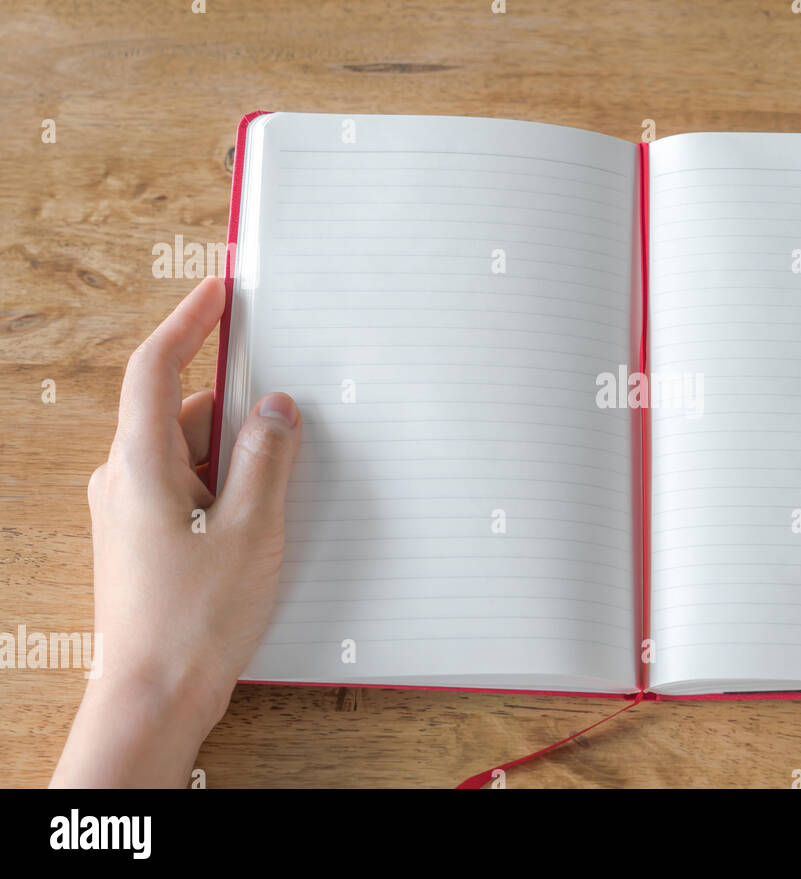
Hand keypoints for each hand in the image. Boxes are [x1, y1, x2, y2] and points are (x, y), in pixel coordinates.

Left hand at [51, 277, 301, 787]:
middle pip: (180, 411)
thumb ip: (268, 459)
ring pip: (187, 453)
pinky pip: (186, 487)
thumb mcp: (253, 529)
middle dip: (234, 405)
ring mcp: (130, 511)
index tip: (219, 291)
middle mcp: (124, 480)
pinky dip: (224, 484)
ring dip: (234, 454)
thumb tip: (277, 408)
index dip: (189, 321)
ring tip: (280, 483)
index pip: (156, 367)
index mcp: (140, 465)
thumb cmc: (196, 620)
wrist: (154, 696)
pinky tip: (261, 514)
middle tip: (286, 409)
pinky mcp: (144, 539)